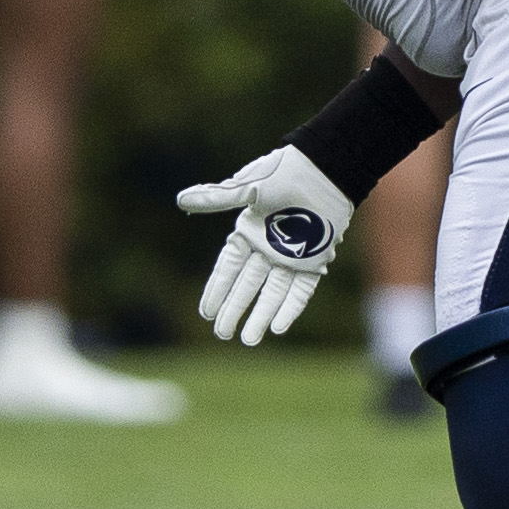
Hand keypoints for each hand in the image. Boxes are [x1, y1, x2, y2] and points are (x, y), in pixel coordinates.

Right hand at [177, 145, 353, 344]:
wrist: (326, 168)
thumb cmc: (285, 171)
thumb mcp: (248, 186)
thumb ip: (217, 198)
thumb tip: (182, 199)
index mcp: (249, 231)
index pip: (228, 267)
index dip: (217, 289)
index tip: (206, 313)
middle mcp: (269, 247)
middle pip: (248, 285)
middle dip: (235, 309)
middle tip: (222, 334)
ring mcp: (292, 255)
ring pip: (273, 292)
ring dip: (261, 315)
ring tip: (249, 340)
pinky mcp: (316, 258)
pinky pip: (301, 288)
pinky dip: (290, 307)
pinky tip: (278, 328)